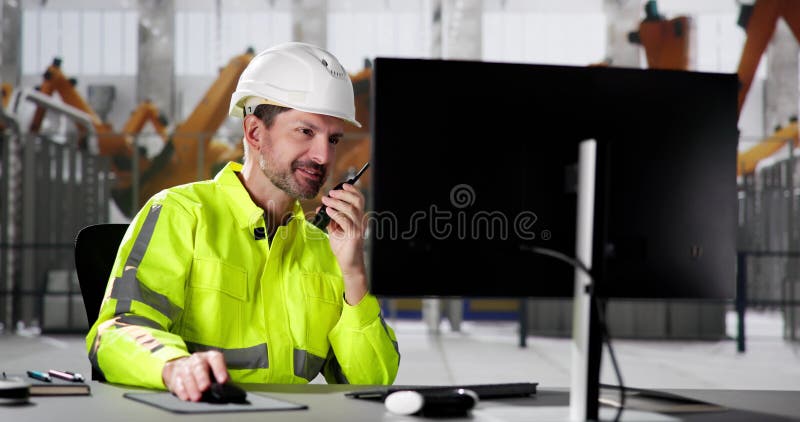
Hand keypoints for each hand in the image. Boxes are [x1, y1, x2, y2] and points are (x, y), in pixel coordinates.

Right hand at [162, 351, 227, 400]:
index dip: (220, 369)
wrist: (183, 366)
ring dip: (192, 387)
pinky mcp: (175, 375)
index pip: (216, 359)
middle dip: (202, 377)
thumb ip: (221, 378)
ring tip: (197, 397)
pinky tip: (186, 397)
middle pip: (199, 366)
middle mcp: (197, 359)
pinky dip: (182, 390)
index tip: (224, 381)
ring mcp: (185, 366)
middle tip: (205, 388)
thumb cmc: (205, 371)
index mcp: (210, 357)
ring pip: (187, 374)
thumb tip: (228, 388)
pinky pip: (177, 382)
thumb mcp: (215, 371)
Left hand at [320, 183, 368, 303]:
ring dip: (337, 203)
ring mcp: (359, 228)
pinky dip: (336, 214)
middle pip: (357, 201)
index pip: (359, 199)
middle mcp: (360, 221)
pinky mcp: (354, 236)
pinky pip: (345, 221)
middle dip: (343, 194)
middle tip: (330, 193)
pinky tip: (328, 212)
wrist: (348, 264)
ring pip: (351, 209)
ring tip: (326, 201)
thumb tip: (321, 207)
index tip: (341, 185)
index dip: (352, 190)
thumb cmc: (343, 247)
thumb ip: (330, 218)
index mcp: (357, 217)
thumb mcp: (334, 229)